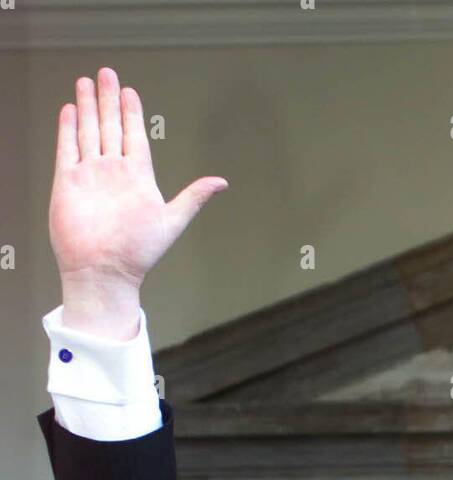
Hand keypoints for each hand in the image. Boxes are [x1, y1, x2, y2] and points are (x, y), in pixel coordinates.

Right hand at [50, 68, 226, 337]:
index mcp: (138, 177)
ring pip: (89, 131)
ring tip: (86, 83)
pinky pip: (67, 149)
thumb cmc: (139, 253)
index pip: (135, 135)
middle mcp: (114, 172)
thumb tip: (222, 182)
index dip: (132, 112)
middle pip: (111, 126)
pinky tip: (69, 111)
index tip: (130, 91)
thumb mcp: (172, 220)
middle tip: (106, 73)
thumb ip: (194, 197)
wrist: (104, 271)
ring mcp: (91, 175)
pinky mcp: (68, 182)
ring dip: (88, 107)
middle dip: (108, 99)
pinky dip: (68, 130)